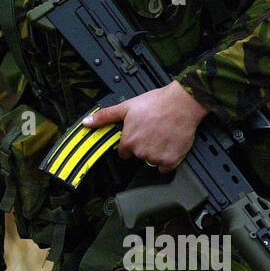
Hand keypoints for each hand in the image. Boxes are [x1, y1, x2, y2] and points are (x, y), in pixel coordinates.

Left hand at [83, 80, 209, 172]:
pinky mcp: (170, 160)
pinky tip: (170, 145)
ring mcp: (155, 157)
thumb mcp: (127, 106)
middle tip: (154, 132)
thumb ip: (105, 116)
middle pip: (139, 156)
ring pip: (152, 161)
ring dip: (156, 153)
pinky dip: (168, 160)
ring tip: (163, 135)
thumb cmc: (157, 103)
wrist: (183, 102)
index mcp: (128, 142)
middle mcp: (140, 152)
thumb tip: (86, 122)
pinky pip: (165, 168)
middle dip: (144, 147)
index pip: (124, 152)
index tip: (140, 134)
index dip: (131, 143)